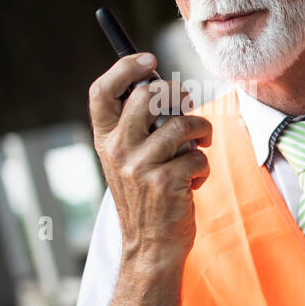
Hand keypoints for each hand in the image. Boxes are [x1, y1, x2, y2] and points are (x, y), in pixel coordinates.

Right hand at [88, 53, 211, 271]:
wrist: (150, 246)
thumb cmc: (147, 198)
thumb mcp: (129, 161)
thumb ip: (139, 129)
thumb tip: (166, 90)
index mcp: (104, 140)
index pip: (101, 92)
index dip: (124, 68)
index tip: (148, 59)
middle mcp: (117, 149)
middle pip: (150, 97)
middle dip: (179, 97)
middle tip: (189, 109)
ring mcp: (141, 166)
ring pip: (184, 125)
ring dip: (201, 133)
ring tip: (198, 148)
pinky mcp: (167, 182)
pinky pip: (199, 157)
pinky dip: (203, 168)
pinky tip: (192, 183)